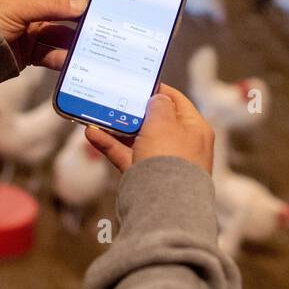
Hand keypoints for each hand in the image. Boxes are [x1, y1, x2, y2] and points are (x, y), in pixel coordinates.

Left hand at [0, 0, 90, 70]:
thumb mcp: (17, 7)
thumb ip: (50, 5)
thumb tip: (81, 3)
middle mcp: (33, 4)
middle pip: (66, 8)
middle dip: (83, 14)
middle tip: (105, 19)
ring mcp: (33, 28)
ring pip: (62, 32)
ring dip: (75, 39)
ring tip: (91, 43)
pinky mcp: (31, 49)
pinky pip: (52, 52)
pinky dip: (61, 56)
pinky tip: (71, 59)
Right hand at [84, 85, 214, 174]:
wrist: (165, 205)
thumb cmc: (170, 159)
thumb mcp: (164, 121)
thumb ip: (159, 104)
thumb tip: (158, 98)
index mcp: (195, 129)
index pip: (176, 102)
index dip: (157, 90)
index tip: (138, 83)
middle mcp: (181, 145)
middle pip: (154, 121)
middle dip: (132, 111)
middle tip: (115, 100)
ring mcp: (163, 162)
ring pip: (136, 139)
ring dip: (116, 128)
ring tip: (97, 116)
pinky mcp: (145, 177)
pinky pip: (126, 156)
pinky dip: (110, 145)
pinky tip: (93, 134)